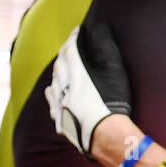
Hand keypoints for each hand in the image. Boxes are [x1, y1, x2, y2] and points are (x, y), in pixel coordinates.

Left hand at [45, 22, 131, 157]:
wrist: (105, 137)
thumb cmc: (112, 104)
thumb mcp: (114, 71)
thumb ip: (105, 48)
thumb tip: (98, 29)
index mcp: (76, 73)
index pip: (71, 49)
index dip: (74, 37)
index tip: (78, 30)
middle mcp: (64, 87)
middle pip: (60, 65)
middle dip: (64, 53)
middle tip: (69, 46)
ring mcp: (60, 105)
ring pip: (54, 83)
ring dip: (57, 72)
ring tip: (60, 66)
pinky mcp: (61, 120)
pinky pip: (52, 103)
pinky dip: (52, 93)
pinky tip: (51, 92)